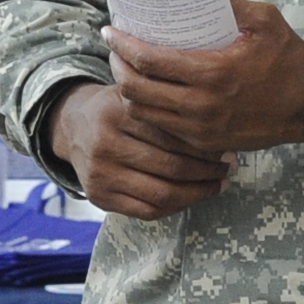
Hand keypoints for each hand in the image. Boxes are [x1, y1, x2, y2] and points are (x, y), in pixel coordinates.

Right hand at [48, 82, 229, 220]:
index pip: (172, 135)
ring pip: (162, 193)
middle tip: (230, 167)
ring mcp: (100, 174)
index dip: (204, 144)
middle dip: (207, 171)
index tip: (227, 146)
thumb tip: (219, 119)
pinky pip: (147, 211)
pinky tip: (192, 197)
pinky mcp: (99, 197)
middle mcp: (106, 144)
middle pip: (170, 166)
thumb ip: (165, 100)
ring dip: (197, 193)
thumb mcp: (135, 92)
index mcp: (118, 112)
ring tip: (218, 185)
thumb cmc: (118, 108)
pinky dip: (176, 207)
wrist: (73, 126)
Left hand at [100, 1, 303, 161]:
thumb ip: (230, 3)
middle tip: (115, 50)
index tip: (110, 31)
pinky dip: (148, 110)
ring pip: (143, 113)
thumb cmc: (290, 60)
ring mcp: (201, 129)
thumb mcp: (266, 20)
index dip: (122, 45)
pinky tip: (149, 94)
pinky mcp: (205, 142)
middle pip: (136, 90)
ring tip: (127, 70)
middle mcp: (201, 105)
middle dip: (117, 67)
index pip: (149, 61)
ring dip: (128, 91)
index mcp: (212, 72)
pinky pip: (162, 129)